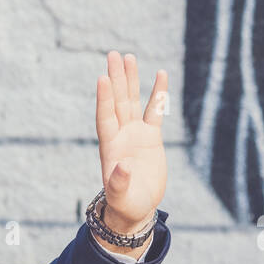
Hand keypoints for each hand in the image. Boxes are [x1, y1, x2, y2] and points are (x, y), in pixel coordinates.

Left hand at [95, 51, 168, 231]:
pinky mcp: (151, 137)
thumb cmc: (125, 205)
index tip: (102, 78)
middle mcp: (121, 135)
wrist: (136, 209)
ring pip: (133, 101)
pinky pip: (156, 111)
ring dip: (131, 80)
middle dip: (116, 78)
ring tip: (128, 56)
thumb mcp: (120, 198)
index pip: (105, 117)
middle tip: (113, 54)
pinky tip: (161, 74)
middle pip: (118, 101)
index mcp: (110, 147)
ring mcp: (135, 134)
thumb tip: (122, 166)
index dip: (105, 99)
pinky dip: (158, 94)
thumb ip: (118, 183)